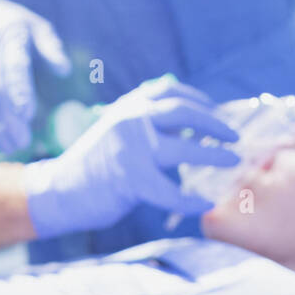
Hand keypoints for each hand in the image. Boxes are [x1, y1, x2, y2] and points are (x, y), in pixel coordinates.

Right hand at [0, 0, 70, 152]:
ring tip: (8, 146)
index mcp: (9, 36)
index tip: (27, 114)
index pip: (12, 64)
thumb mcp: (37, 27)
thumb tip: (64, 69)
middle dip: (6, 118)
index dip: (18, 90)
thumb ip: (51, 48)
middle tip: (22, 142)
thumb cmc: (15, 25)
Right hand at [23, 75, 239, 237]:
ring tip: (231, 161)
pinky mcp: (130, 179)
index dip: (199, 99)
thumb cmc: (95, 164)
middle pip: (183, 112)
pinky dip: (191, 200)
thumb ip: (148, 123)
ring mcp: (130, 148)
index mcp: (128, 106)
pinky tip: (203, 204)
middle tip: (234, 137)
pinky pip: (171, 191)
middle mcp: (130, 120)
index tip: (217, 110)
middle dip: (214, 123)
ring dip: (213, 156)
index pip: (170, 90)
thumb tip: (194, 127)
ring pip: (183, 150)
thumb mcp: (118, 129)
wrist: (59, 191)